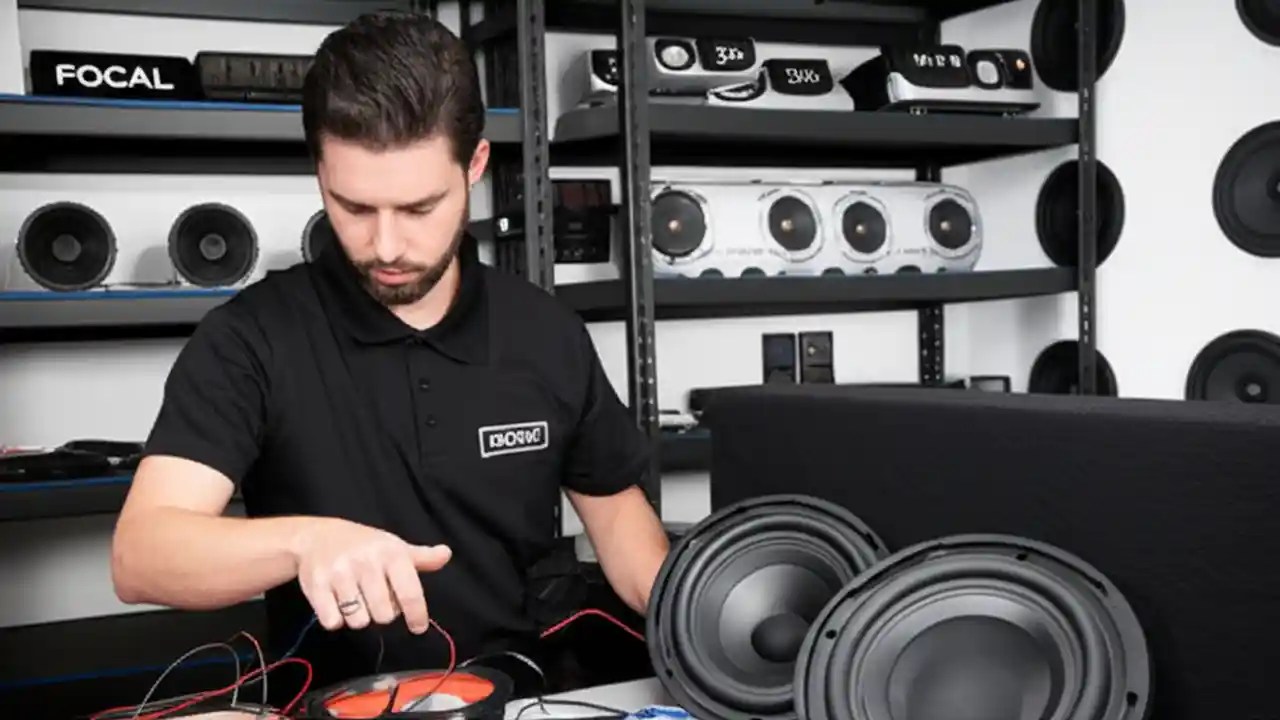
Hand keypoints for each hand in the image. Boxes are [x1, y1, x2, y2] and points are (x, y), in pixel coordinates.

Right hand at [292, 517, 450, 633]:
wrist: (317, 536)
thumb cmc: (364, 545)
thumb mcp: (394, 546)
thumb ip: (422, 557)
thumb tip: (447, 554)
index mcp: (390, 554)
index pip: (410, 592)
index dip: (417, 614)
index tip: (418, 627)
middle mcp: (366, 563)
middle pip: (384, 615)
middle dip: (382, 614)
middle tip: (375, 600)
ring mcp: (339, 574)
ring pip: (359, 621)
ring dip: (359, 617)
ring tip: (354, 599)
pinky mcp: (316, 586)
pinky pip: (333, 622)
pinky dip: (336, 619)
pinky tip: (336, 603)